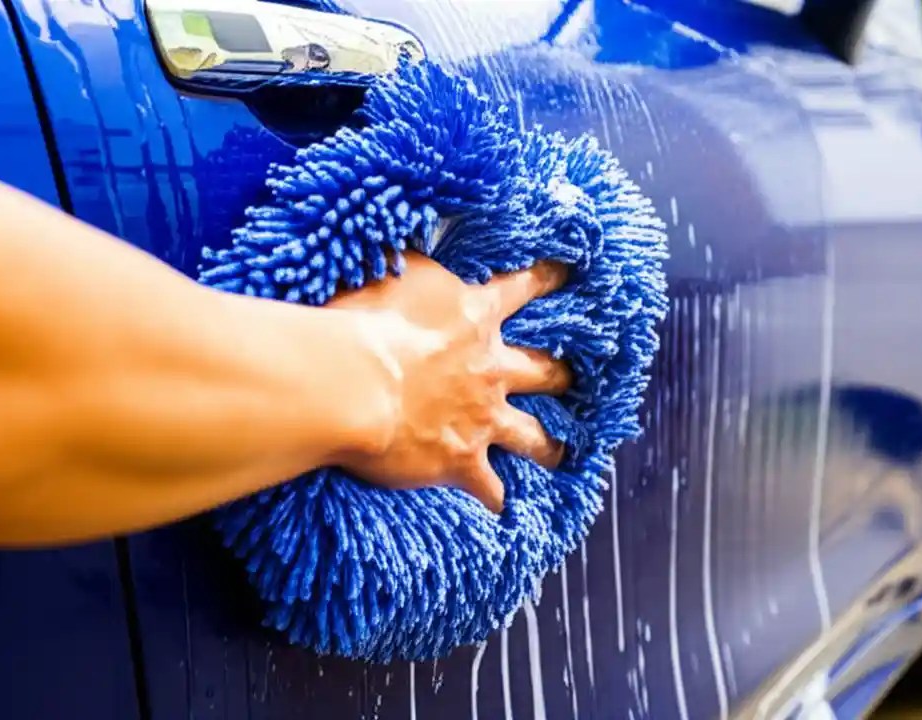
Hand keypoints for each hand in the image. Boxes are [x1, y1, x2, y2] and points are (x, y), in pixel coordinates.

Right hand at [330, 252, 570, 511]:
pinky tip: (504, 510)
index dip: (546, 279)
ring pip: (532, 436)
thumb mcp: (393, 270)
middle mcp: (491, 369)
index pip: (522, 289)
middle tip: (571, 377)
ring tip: (562, 454)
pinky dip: (497, 500)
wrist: (351, 384)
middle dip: (560, 375)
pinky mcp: (462, 463)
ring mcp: (482, 420)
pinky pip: (490, 489)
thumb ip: (417, 265)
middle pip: (543, 371)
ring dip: (549, 446)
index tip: (566, 272)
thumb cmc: (361, 320)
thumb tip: (418, 250)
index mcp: (476, 317)